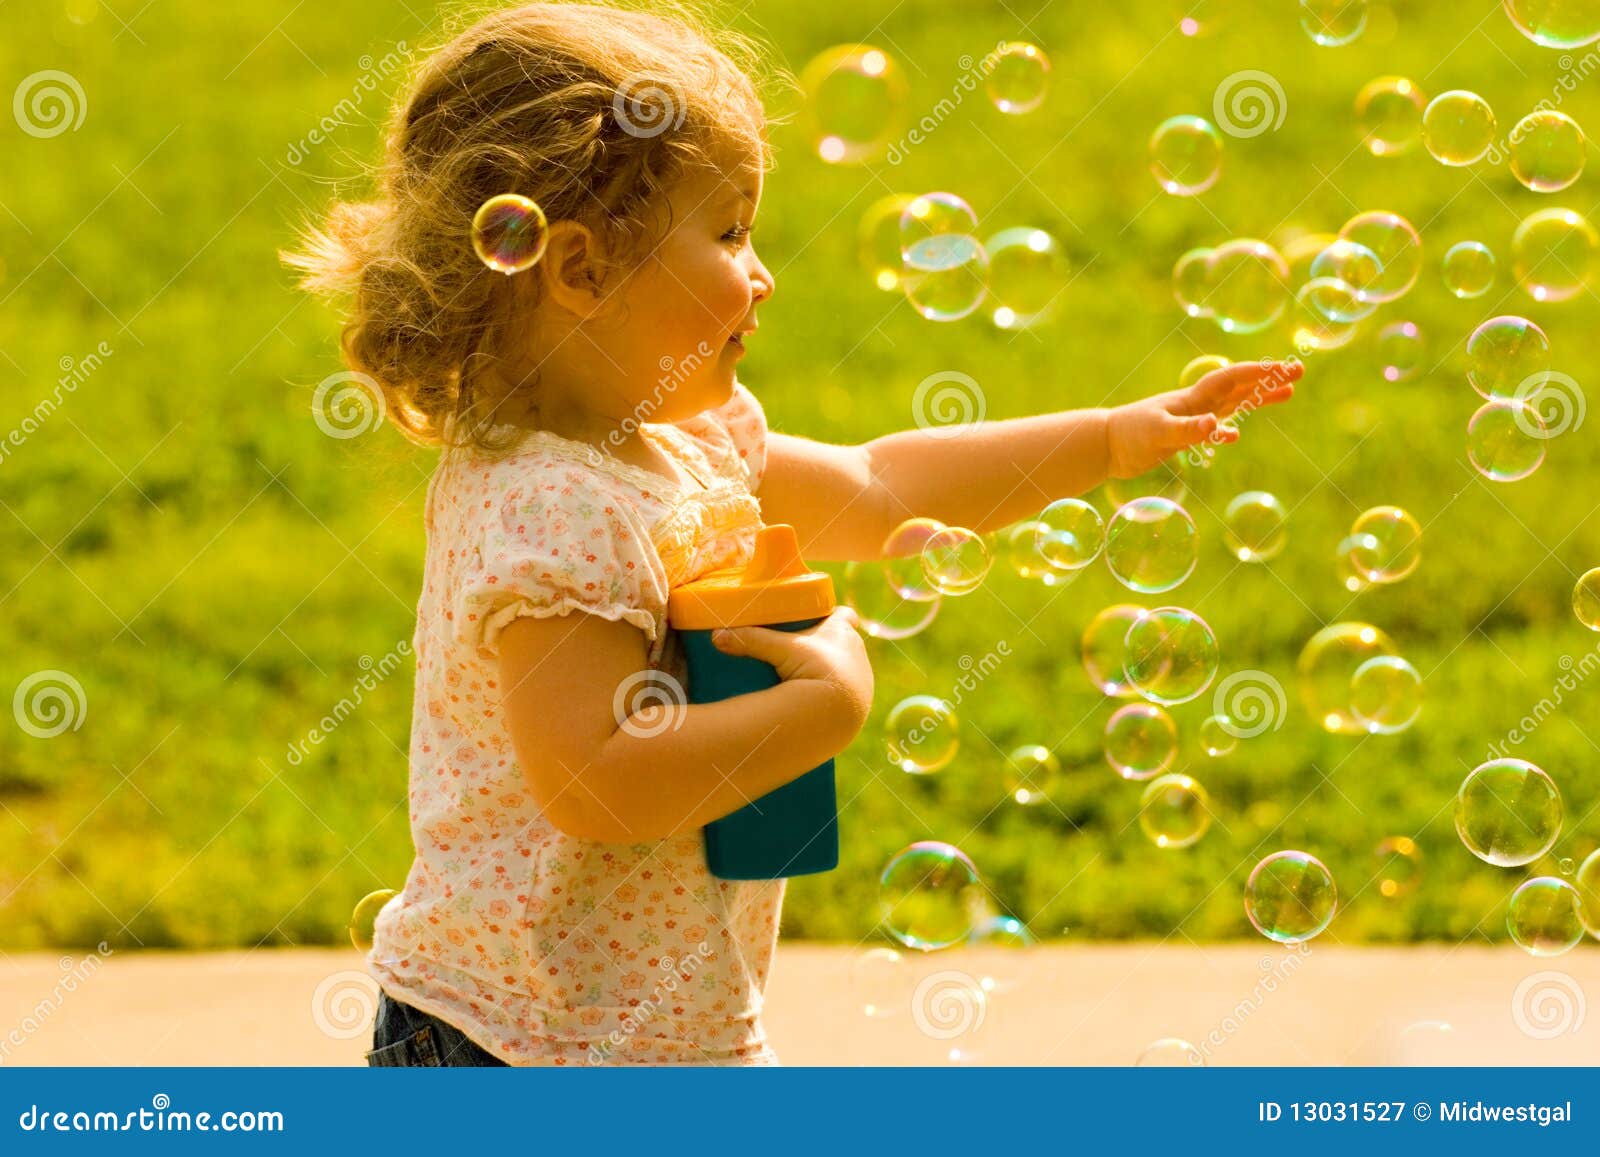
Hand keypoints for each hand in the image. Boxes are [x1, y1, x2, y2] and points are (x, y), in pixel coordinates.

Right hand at [711, 605, 874, 732]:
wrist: (840, 711)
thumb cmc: (816, 670)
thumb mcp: (782, 650)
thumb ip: (752, 639)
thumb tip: (717, 635)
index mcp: (843, 632)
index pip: (843, 614)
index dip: (832, 613)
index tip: (818, 616)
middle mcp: (857, 652)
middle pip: (844, 640)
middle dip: (827, 642)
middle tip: (802, 647)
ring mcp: (862, 678)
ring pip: (847, 667)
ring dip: (833, 669)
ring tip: (808, 676)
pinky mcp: (860, 702)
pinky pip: (848, 692)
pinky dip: (836, 692)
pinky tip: (821, 700)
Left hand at [1105, 359, 1301, 478]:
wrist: (1104, 445)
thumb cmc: (1128, 436)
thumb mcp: (1158, 435)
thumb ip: (1187, 431)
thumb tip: (1218, 427)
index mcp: (1192, 399)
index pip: (1232, 380)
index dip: (1259, 374)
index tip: (1285, 370)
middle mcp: (1196, 404)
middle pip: (1240, 387)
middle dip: (1269, 379)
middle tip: (1299, 372)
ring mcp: (1191, 417)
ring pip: (1233, 403)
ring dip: (1259, 398)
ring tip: (1287, 393)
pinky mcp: (1183, 433)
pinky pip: (1214, 426)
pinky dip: (1229, 427)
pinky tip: (1236, 433)